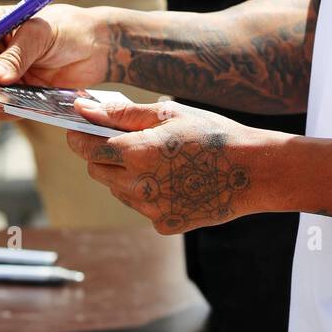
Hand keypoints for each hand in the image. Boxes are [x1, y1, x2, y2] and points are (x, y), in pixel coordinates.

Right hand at [0, 1, 111, 118]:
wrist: (98, 48)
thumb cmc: (69, 28)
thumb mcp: (42, 34)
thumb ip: (17, 55)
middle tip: (2, 84)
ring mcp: (2, 75)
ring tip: (20, 93)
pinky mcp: (16, 94)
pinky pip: (0, 109)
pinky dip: (11, 109)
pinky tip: (32, 102)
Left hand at [66, 97, 268, 233]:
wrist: (252, 171)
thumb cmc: (212, 133)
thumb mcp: (168, 114)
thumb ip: (122, 114)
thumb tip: (84, 107)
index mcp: (136, 152)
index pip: (86, 147)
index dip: (79, 136)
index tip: (79, 128)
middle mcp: (138, 185)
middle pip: (97, 171)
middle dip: (102, 154)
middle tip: (126, 139)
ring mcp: (151, 209)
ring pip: (117, 190)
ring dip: (125, 174)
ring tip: (160, 158)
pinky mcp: (164, 224)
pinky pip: (142, 206)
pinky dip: (148, 192)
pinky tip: (174, 178)